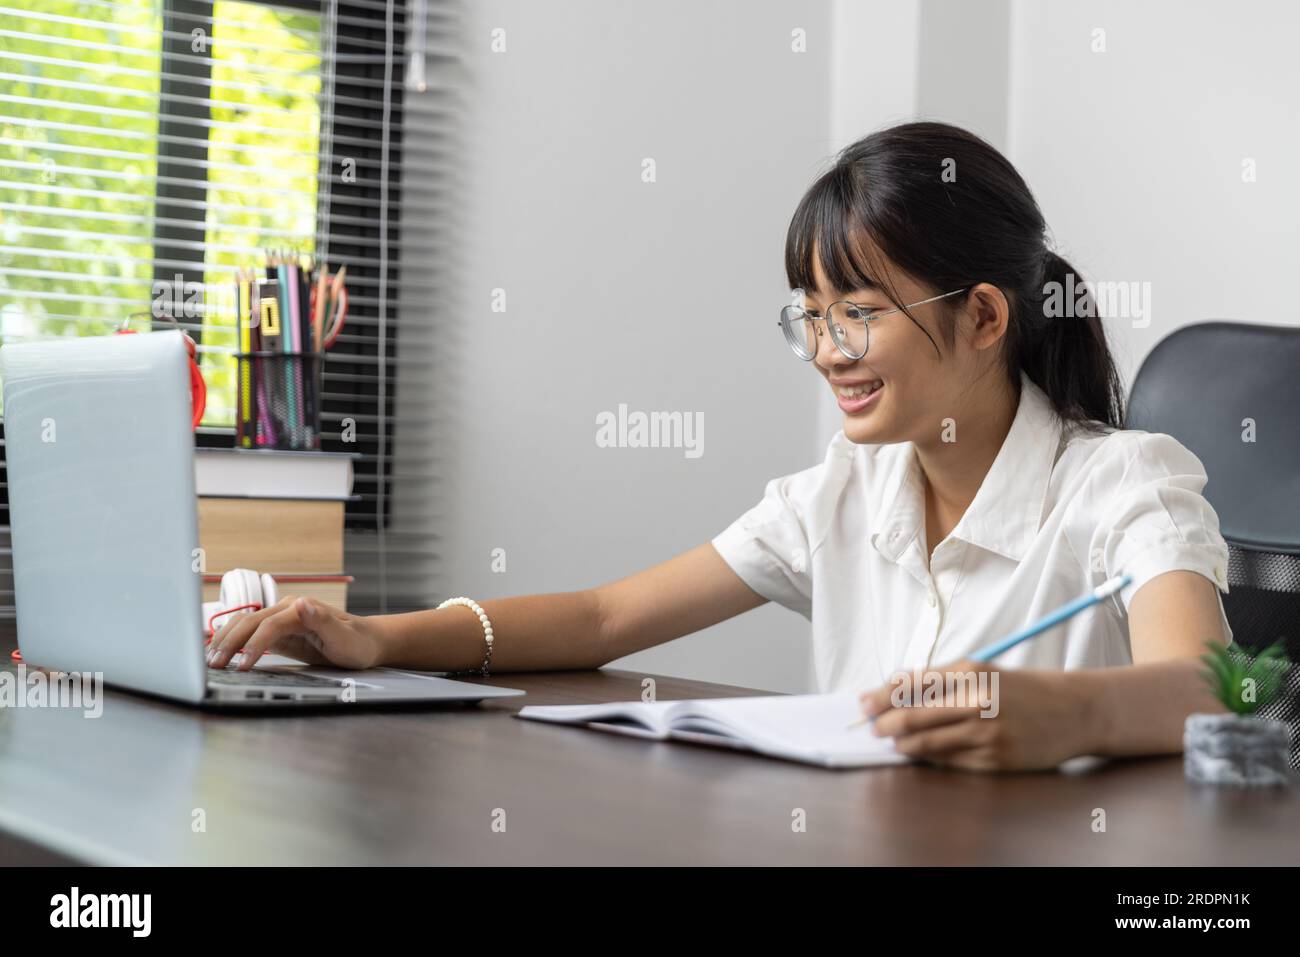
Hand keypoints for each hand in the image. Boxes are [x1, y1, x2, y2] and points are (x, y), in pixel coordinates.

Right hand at [206, 596, 383, 671]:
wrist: (366, 642)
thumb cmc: (358, 643)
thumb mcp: (345, 638)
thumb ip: (322, 621)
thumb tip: (301, 603)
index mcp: (302, 609)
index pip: (269, 625)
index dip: (254, 645)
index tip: (243, 666)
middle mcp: (288, 609)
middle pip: (250, 622)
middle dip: (230, 643)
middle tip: (213, 666)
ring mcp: (281, 619)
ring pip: (245, 625)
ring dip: (226, 641)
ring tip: (210, 661)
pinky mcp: (279, 632)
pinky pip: (251, 634)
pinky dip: (233, 642)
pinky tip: (221, 654)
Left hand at [858, 658, 1096, 770]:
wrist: (1076, 710)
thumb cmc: (1023, 689)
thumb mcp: (983, 672)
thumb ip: (941, 681)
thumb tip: (894, 690)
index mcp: (970, 672)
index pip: (912, 685)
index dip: (881, 696)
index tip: (863, 703)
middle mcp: (977, 701)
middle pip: (913, 716)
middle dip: (884, 723)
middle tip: (871, 727)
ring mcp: (987, 732)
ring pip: (927, 743)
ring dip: (903, 744)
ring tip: (893, 743)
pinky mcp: (996, 759)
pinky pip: (950, 761)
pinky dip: (931, 758)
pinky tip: (921, 755)